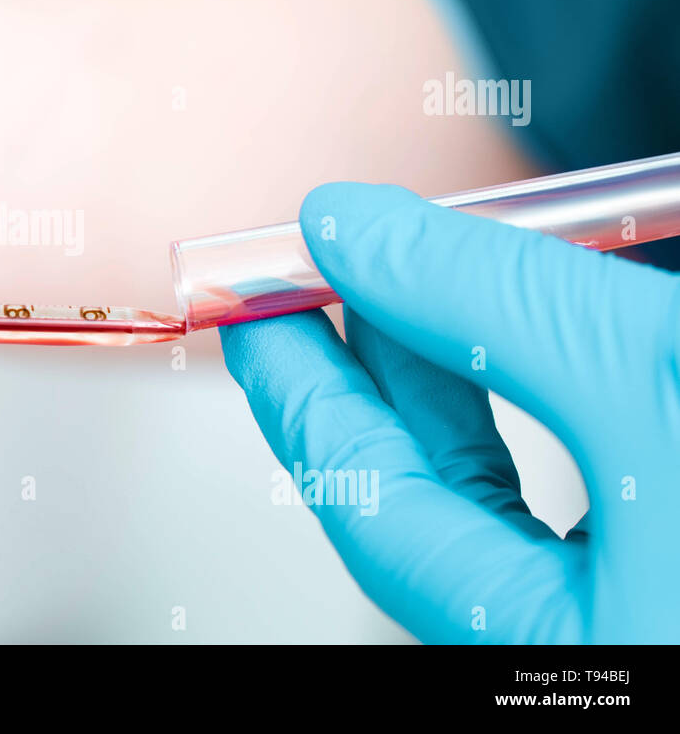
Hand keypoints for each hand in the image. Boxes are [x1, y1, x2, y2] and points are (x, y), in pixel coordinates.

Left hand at [220, 182, 679, 642]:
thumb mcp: (648, 371)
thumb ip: (489, 304)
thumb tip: (349, 233)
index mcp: (560, 655)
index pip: (370, 514)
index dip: (300, 398)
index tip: (251, 312)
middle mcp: (591, 649)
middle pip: (423, 505)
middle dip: (358, 378)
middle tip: (299, 286)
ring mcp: (639, 601)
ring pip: (499, 493)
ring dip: (444, 376)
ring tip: (395, 285)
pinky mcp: (672, 557)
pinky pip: (578, 477)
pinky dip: (534, 397)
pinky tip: (516, 330)